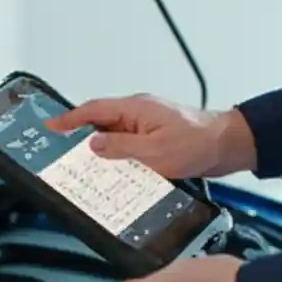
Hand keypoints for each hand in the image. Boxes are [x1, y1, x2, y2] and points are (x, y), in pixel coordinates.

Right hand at [46, 95, 256, 178]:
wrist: (230, 145)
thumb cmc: (199, 144)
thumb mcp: (155, 151)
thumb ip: (121, 148)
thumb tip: (94, 145)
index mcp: (136, 109)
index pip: (93, 110)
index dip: (70, 119)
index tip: (51, 127)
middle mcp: (139, 113)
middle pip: (101, 122)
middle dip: (80, 136)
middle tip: (61, 151)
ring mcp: (148, 125)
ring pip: (115, 136)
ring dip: (101, 150)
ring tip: (84, 167)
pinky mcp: (157, 138)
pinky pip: (130, 145)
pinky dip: (119, 156)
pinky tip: (115, 172)